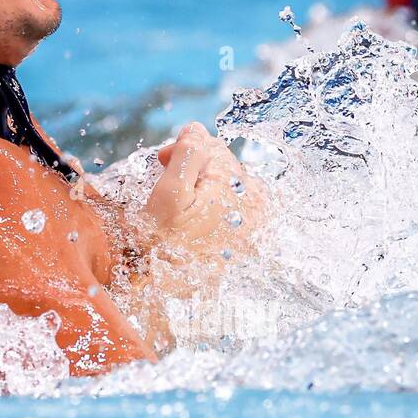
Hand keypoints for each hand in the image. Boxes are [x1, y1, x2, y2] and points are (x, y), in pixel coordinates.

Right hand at [145, 122, 265, 262]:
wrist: (166, 288)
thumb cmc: (165, 243)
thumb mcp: (170, 192)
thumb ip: (186, 154)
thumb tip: (195, 129)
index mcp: (241, 186)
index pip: (212, 147)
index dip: (183, 151)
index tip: (162, 163)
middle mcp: (256, 202)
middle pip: (220, 166)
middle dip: (191, 168)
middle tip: (167, 187)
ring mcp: (254, 221)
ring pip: (222, 185)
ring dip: (199, 186)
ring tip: (177, 208)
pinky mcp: (246, 236)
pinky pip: (228, 205)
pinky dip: (208, 205)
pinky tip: (192, 220)